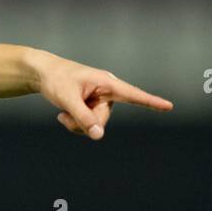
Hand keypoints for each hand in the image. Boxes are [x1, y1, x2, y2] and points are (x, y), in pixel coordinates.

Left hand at [29, 51, 172, 139]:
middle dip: (83, 122)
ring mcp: (100, 101)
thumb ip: (82, 117)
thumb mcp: (67, 99)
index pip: (132, 94)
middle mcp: (107, 92)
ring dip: (76, 124)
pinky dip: (75, 124)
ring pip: (95, 125)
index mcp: (106, 83)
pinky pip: (89, 125)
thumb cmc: (56, 80)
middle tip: (64, 113)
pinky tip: (64, 115)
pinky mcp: (93, 107)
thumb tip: (98, 136)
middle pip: (103, 120)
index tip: (169, 106)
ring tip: (63, 112)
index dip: (151, 102)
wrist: (43, 74)